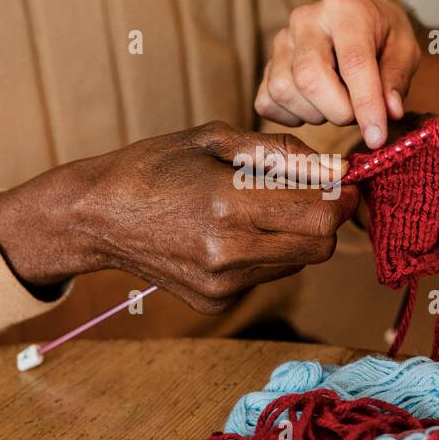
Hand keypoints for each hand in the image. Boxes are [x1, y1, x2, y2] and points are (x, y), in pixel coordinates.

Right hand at [0, 122, 358, 313]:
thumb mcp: (214, 138)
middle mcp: (229, 252)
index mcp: (229, 204)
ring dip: (295, 234)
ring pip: (296, 263)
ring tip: (256, 207)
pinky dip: (264, 253)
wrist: (95, 216)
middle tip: (311, 192)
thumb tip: (334, 166)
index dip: (343, 198)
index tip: (341, 181)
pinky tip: (229, 232)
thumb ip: (280, 153)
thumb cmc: (154, 166)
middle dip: (327, 218)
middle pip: (320, 246)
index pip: (323, 216)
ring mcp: (222, 284)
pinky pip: (265, 276)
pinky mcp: (215, 301)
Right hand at [255, 0, 421, 148]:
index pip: (353, 62)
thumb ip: (396, 79)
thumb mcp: (405, 50)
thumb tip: (389, 112)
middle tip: (357, 114)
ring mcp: (281, 40)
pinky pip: (267, 102)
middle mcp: (305, 19)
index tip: (377, 137)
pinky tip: (315, 107)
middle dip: (337, 111)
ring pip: (284, 91)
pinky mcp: (267, 63)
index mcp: (344, 8)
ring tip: (337, 104)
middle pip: (309, 78)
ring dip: (315, 114)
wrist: (358, 19)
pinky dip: (291, 116)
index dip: (366, 104)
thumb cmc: (383, 36)